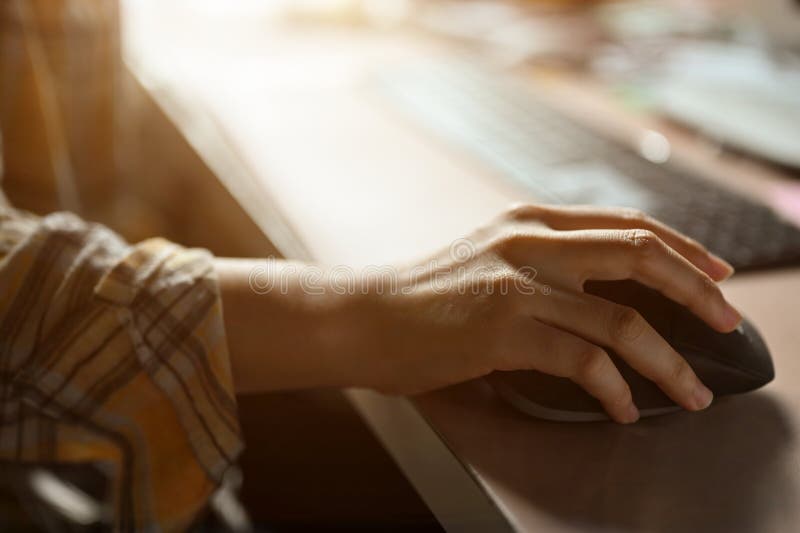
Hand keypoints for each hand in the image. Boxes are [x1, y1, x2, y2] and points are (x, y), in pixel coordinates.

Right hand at [352, 204, 738, 423]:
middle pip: (640, 254)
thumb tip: (601, 293)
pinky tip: (622, 406)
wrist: (366, 315)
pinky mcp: (504, 330)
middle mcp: (531, 242)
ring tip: (689, 390)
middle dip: (696, 291)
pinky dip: (615, 389)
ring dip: (669, 361)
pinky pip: (584, 362)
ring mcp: (519, 285)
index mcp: (531, 220)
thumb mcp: (491, 256)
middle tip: (726, 319)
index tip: (714, 273)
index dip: (681, 247)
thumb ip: (542, 261)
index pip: (626, 224)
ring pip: (623, 320)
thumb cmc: (426, 295)